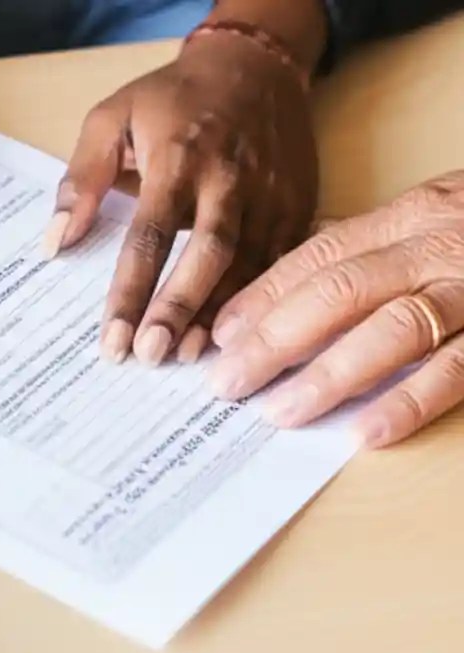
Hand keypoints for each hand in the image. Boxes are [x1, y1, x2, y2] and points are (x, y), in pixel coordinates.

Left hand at [53, 33, 316, 364]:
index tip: (112, 340)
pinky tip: (240, 338)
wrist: (255, 66)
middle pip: (209, 254)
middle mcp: (229, 180)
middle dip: (180, 309)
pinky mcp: (298, 206)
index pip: (150, 236)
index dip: (131, 292)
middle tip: (151, 355)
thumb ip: (80, 180)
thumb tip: (55, 242)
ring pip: (252, 266)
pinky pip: (282, 263)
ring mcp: (270, 195)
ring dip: (223, 316)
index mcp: (179, 160)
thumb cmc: (171, 99)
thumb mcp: (111, 118)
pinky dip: (263, 303)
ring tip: (190, 359)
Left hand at [208, 171, 463, 446]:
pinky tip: (366, 432)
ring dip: (328, 374)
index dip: (264, 295)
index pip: (319, 254)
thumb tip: (296, 279)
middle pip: (339, 291)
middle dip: (274, 340)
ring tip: (278, 412)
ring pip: (392, 328)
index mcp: (418, 214)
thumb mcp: (444, 215)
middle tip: (226, 383)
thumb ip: (378, 244)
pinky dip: (412, 400)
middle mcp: (444, 244)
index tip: (219, 333)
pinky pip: (461, 368)